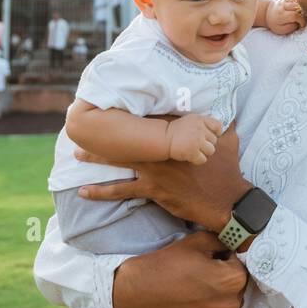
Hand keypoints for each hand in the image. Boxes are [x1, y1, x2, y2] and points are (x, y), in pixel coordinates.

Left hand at [76, 120, 252, 230]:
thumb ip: (223, 127)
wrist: (227, 200)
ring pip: (120, 161)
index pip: (152, 120)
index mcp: (177, 136)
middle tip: (86, 126)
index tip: (116, 106)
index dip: (133, 114)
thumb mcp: (229, 142)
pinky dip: (102, 192)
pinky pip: (122, 191)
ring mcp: (155, 170)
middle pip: (128, 137)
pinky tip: (83, 191)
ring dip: (97, 158)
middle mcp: (162, 150)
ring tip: (77, 154)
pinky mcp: (153, 190)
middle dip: (107, 131)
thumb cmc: (228, 171)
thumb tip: (224, 116)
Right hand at [112, 231, 248, 307]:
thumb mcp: (196, 241)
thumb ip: (221, 241)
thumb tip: (231, 246)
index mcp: (233, 280)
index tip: (208, 261)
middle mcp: (231, 306)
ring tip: (193, 294)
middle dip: (224, 282)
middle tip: (200, 278)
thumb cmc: (166, 265)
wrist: (136, 294)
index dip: (224, 260)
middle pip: (235, 290)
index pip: (239, 266)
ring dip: (217, 301)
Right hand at [165, 112, 222, 164]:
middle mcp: (200, 130)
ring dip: (204, 152)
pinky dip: (198, 160)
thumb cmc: (178, 130)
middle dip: (207, 143)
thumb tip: (218, 131)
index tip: (211, 136)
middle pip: (214, 141)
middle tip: (198, 144)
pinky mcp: (192, 152)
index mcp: (200, 120)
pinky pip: (203, 159)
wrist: (165, 138)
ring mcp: (197, 141)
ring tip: (195, 150)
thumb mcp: (191, 120)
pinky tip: (191, 156)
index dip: (217, 132)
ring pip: (211, 150)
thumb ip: (204, 123)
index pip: (218, 126)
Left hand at [266, 0, 306, 34]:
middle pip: (298, 7)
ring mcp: (285, 0)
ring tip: (300, 14)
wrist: (268, 13)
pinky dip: (300, 2)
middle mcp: (282, 6)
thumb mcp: (281, 30)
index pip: (295, 16)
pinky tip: (299, 7)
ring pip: (298, 2)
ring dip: (302, 8)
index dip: (302, 21)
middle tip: (302, 20)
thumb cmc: (276, 23)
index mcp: (281, 15)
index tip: (302, 25)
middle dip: (303, 14)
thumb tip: (300, 22)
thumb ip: (291, 27)